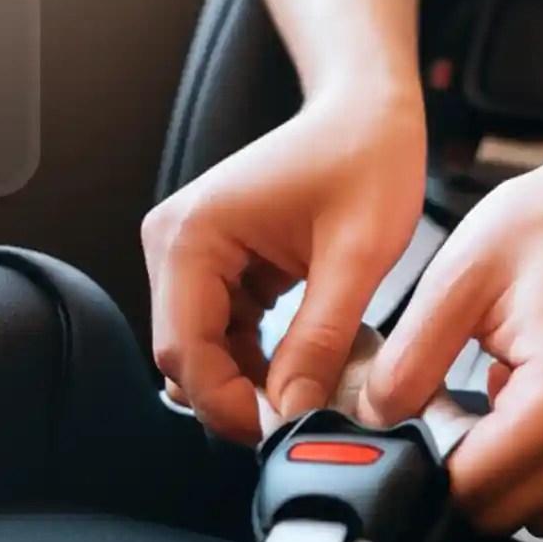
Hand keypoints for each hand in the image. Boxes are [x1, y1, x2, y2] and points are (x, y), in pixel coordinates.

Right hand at [143, 85, 425, 444]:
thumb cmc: (364, 158)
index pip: (184, 349)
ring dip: (250, 381)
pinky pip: (225, 333)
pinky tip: (303, 364)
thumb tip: (294, 410)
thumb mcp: (357, 255)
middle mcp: (175, 243)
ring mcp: (192, 254)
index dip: (227, 403)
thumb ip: (321, 339)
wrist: (367, 111)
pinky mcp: (217, 264)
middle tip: (301, 419)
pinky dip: (258, 359)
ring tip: (311, 389)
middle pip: (185, 355)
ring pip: (204, 351)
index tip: (280, 430)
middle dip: (238, 397)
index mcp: (192, 234)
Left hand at [358, 130, 542, 537]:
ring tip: (494, 405)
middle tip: (450, 410)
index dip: (428, 464)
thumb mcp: (458, 282)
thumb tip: (374, 417)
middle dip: (465, 472)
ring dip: (508, 476)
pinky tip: (529, 409)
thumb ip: (408, 362)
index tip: (415, 423)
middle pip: (509, 513)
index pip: (474, 489)